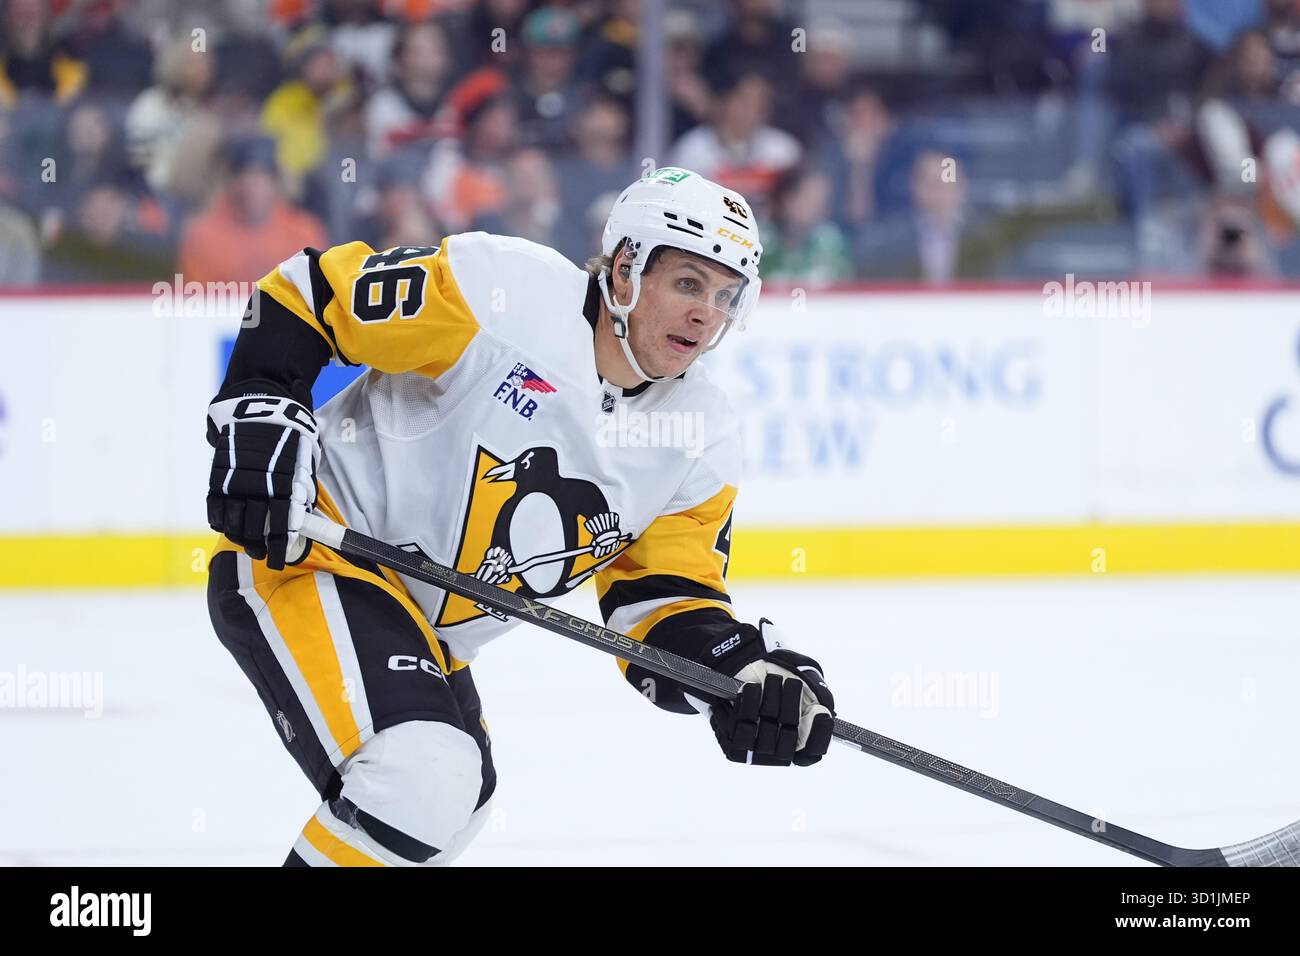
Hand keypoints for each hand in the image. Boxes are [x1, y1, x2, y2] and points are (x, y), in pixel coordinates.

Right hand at [206, 393, 319, 569]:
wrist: (259, 405)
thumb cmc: (290, 434)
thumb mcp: (305, 460)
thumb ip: (302, 488)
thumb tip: (304, 516)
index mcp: (284, 484)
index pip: (282, 525)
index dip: (280, 546)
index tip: (280, 558)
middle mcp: (258, 486)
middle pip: (256, 529)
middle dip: (261, 546)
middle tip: (265, 555)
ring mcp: (234, 482)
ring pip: (234, 522)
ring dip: (241, 538)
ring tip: (249, 546)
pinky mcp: (218, 475)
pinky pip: (215, 506)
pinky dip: (220, 520)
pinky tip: (226, 527)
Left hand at [689, 619, 834, 766]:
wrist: (745, 671)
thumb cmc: (779, 681)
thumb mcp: (806, 683)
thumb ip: (819, 697)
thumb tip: (822, 713)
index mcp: (800, 744)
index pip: (812, 753)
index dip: (818, 734)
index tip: (820, 712)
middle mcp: (778, 754)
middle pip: (790, 735)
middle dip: (791, 701)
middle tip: (787, 682)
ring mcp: (755, 752)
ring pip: (766, 728)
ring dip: (769, 696)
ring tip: (766, 682)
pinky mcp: (733, 746)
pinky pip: (741, 726)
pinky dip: (746, 700)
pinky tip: (749, 689)